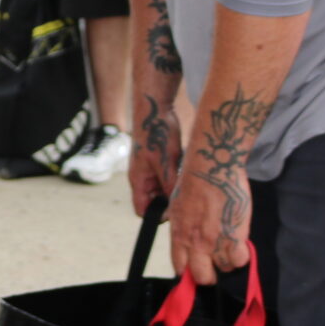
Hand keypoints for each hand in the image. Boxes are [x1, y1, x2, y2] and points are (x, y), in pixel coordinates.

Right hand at [129, 92, 180, 219]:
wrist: (155, 110)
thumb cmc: (157, 135)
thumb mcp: (167, 165)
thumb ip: (169, 188)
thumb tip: (174, 209)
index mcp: (139, 181)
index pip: (142, 210)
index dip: (156, 215)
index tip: (175, 210)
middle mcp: (142, 178)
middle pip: (154, 201)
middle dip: (169, 201)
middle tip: (186, 193)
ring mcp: (149, 169)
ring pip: (163, 189)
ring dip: (174, 187)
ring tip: (185, 177)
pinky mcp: (158, 161)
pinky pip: (167, 176)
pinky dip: (176, 175)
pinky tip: (185, 166)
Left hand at [166, 161, 250, 285]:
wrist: (210, 168)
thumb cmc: (193, 183)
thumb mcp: (178, 209)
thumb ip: (183, 228)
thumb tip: (187, 240)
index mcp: (178, 235)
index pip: (180, 268)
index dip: (189, 270)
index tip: (195, 268)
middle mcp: (195, 243)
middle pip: (203, 277)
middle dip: (209, 275)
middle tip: (216, 266)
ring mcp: (216, 241)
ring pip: (225, 268)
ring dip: (229, 261)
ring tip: (230, 247)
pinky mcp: (235, 236)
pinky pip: (241, 260)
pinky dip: (242, 255)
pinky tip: (241, 244)